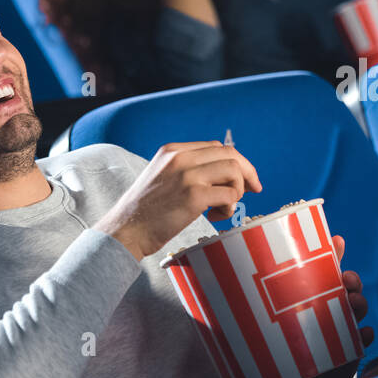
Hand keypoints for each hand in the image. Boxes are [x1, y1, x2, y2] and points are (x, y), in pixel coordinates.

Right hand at [95, 141, 261, 260]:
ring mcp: (187, 175)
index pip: (217, 147)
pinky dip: (230, 207)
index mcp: (172, 151)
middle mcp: (180, 157)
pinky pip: (230, 194)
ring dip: (237, 192)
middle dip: (247, 173)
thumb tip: (227, 174)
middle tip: (253, 191)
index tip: (246, 179)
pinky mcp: (193, 195)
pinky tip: (215, 216)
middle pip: (230, 155)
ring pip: (234, 172)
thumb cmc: (146, 212)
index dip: (237, 162)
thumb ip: (188, 170)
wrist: (125, 231)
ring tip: (223, 208)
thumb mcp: (162, 178)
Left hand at [289, 233, 373, 377]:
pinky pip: (362, 342)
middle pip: (353, 293)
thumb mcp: (291, 308)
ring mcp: (346, 331)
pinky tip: (364, 333)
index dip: (347, 274)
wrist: (302, 375)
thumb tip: (272, 251)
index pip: (342, 281)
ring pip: (358, 313)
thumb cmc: (296, 335)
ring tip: (354, 303)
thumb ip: (287, 284)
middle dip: (355, 286)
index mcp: (327, 298)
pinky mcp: (349, 351)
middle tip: (348, 285)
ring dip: (360, 305)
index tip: (344, 272)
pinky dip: (365, 335)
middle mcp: (339, 312)